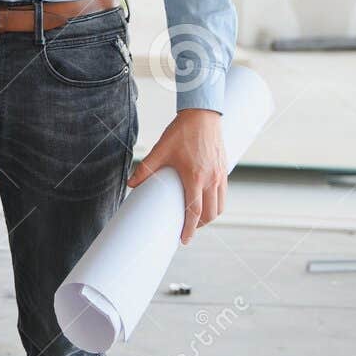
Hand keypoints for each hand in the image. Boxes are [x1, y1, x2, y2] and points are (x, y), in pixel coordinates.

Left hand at [127, 108, 227, 244]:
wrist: (203, 115)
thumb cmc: (181, 132)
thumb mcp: (160, 150)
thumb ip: (146, 169)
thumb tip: (131, 184)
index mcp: (195, 177)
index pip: (194, 211)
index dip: (189, 229)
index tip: (184, 240)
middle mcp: (211, 179)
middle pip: (210, 214)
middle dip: (199, 226)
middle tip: (187, 229)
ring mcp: (220, 175)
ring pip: (220, 206)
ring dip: (209, 216)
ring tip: (196, 218)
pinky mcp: (224, 170)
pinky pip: (223, 194)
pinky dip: (216, 203)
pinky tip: (205, 201)